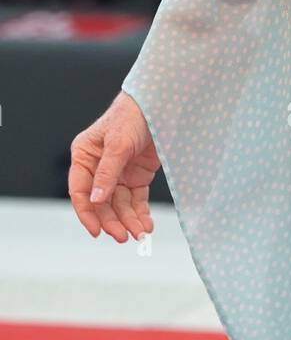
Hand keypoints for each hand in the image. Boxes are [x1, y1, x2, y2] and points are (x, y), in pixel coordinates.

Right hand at [69, 91, 159, 242]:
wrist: (161, 104)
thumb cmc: (133, 115)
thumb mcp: (118, 143)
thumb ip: (107, 173)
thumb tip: (96, 201)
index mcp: (85, 156)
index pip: (81, 191)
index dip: (87, 214)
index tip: (97, 231)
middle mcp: (99, 168)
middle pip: (102, 203)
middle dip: (113, 221)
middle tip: (124, 236)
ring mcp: (119, 173)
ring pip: (120, 205)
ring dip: (129, 221)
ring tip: (140, 233)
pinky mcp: (137, 176)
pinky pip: (136, 200)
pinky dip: (140, 213)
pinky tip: (146, 224)